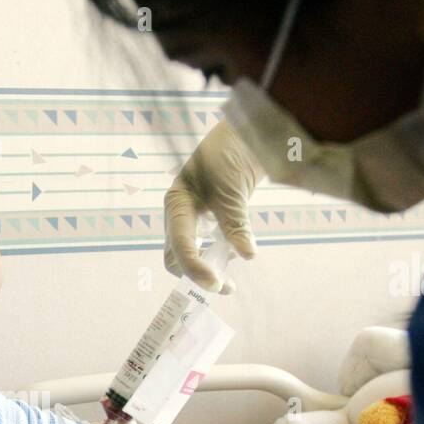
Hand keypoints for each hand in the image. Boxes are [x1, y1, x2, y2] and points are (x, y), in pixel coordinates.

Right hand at [164, 119, 263, 290]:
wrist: (243, 136)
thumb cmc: (230, 155)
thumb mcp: (232, 191)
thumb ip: (236, 224)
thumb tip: (247, 254)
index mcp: (177, 204)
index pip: (179, 246)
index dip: (195, 269)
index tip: (217, 285)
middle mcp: (178, 215)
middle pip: (175, 257)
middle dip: (196, 275)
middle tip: (225, 287)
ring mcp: (189, 218)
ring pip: (188, 256)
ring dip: (206, 270)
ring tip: (230, 281)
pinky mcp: (204, 220)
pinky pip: (203, 248)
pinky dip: (216, 258)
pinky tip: (234, 257)